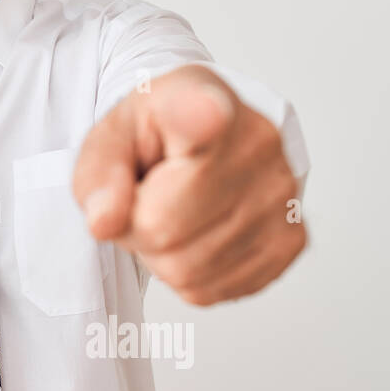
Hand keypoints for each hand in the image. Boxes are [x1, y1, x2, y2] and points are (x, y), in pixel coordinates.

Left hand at [71, 65, 306, 304]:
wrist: (211, 135)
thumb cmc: (158, 135)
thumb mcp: (111, 136)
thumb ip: (98, 174)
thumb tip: (104, 223)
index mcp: (201, 100)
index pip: (204, 114)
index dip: (200, 119)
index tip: (207, 112)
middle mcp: (256, 144)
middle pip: (164, 229)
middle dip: (136, 226)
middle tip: (145, 197)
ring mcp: (281, 194)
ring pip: (186, 270)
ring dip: (161, 254)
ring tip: (171, 211)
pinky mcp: (291, 239)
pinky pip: (210, 290)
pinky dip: (188, 274)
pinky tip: (197, 233)